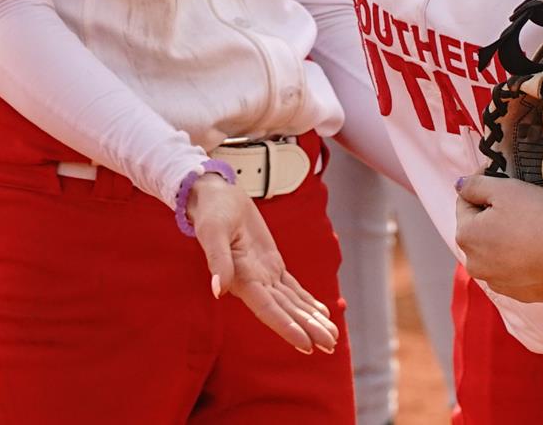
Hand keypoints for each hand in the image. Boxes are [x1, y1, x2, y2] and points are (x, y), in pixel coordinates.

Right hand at [185, 174, 339, 354]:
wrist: (215, 195)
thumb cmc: (212, 212)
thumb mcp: (213, 230)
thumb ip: (217, 259)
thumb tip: (218, 290)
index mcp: (240, 278)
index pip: (267, 309)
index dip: (286, 327)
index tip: (306, 345)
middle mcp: (254, 282)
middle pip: (285, 311)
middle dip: (307, 329)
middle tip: (331, 346)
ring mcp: (264, 274)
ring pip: (292, 302)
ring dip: (311, 320)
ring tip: (331, 337)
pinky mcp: (271, 264)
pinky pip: (292, 288)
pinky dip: (307, 301)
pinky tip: (321, 313)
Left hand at [455, 175, 542, 303]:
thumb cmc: (540, 218)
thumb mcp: (504, 189)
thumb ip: (474, 185)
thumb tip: (460, 186)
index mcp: (466, 237)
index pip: (465, 204)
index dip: (481, 188)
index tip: (497, 178)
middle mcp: (476, 265)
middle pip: (478, 231)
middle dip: (491, 216)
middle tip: (517, 205)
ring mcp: (498, 283)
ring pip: (496, 253)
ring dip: (505, 240)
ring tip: (530, 228)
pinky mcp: (521, 294)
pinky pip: (515, 270)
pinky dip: (521, 259)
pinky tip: (538, 249)